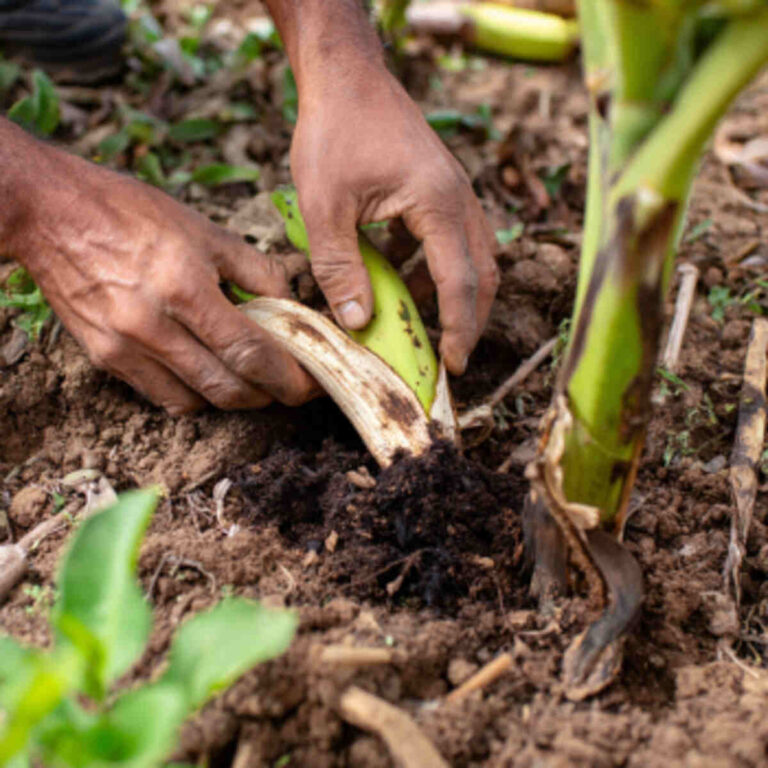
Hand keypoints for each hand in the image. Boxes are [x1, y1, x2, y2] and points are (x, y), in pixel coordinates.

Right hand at [7, 138, 314, 414]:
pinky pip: (163, 396)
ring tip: (253, 381)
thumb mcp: (204, 231)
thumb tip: (291, 304)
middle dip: (268, 395)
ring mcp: (124, 348)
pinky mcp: (105, 358)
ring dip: (234, 398)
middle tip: (289, 386)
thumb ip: (255, 271)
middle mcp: (152, 327)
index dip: (287, 377)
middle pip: (227, 388)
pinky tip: (209, 376)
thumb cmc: (132, 213)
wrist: (51, 214)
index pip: (249, 352)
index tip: (310, 383)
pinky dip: (195, 396)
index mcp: (183, 288)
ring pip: (197, 402)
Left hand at [291, 62, 498, 374]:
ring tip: (416, 323)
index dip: (457, 330)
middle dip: (468, 321)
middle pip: (482, 274)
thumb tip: (358, 323)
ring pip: (470, 259)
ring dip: (448, 295)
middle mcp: (459, 200)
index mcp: (438, 205)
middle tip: (447, 358)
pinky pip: (447, 240)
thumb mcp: (325, 206)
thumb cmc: (335, 130)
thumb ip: (341, 268)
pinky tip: (396, 277)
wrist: (346, 76)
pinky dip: (431, 268)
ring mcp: (453, 193)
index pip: (461, 283)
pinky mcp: (438, 190)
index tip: (450, 366)